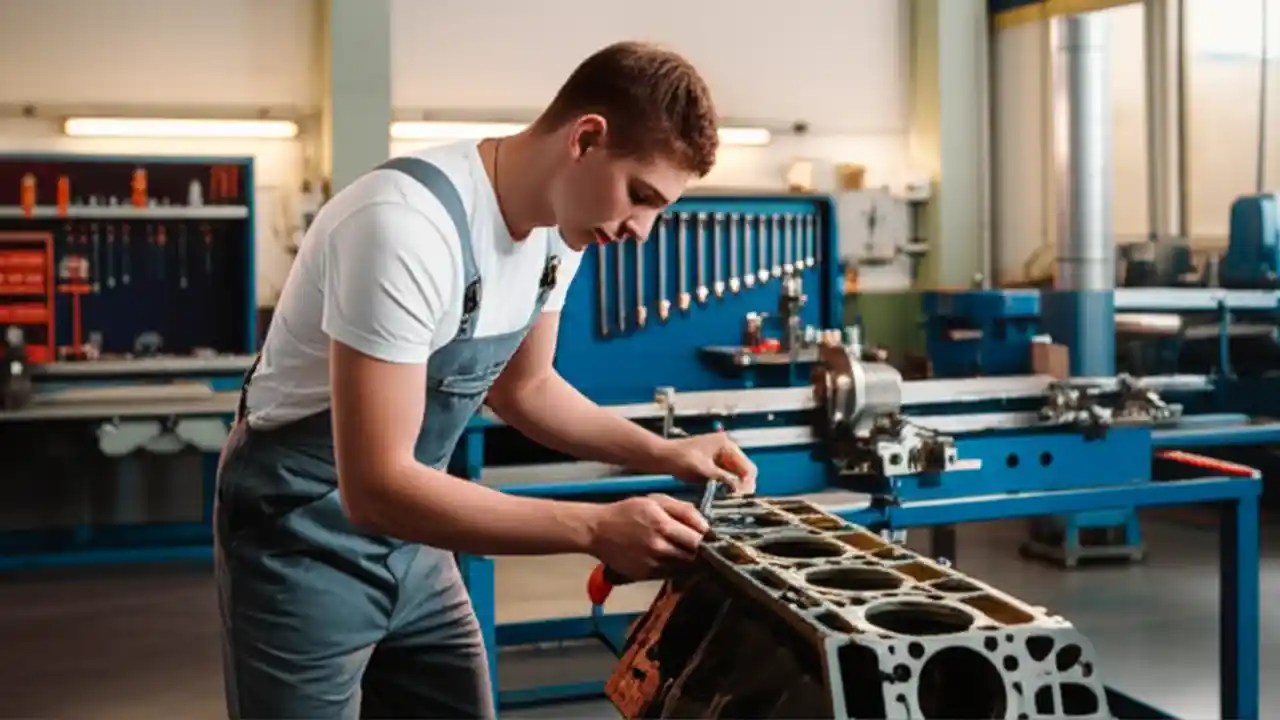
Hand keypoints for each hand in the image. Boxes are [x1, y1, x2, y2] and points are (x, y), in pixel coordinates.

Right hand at [588, 494, 709, 580]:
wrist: (597, 530)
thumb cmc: (628, 511)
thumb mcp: (656, 500)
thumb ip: (684, 511)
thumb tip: (707, 527)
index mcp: (663, 525)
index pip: (698, 541)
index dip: (710, 542)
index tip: (715, 541)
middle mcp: (658, 548)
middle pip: (694, 558)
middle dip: (703, 554)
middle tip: (707, 549)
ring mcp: (651, 564)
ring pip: (684, 569)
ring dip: (690, 563)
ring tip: (688, 553)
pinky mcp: (644, 576)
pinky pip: (669, 575)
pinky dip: (675, 569)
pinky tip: (671, 559)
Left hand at [659, 431, 757, 494]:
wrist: (663, 457)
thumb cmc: (680, 459)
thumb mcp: (704, 470)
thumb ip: (723, 478)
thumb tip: (740, 490)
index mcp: (726, 445)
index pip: (747, 467)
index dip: (747, 483)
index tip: (743, 497)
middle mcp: (727, 449)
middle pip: (744, 472)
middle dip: (743, 486)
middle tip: (738, 501)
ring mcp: (721, 457)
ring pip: (737, 476)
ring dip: (735, 488)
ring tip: (731, 500)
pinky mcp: (715, 465)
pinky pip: (727, 478)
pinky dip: (727, 487)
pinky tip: (724, 496)